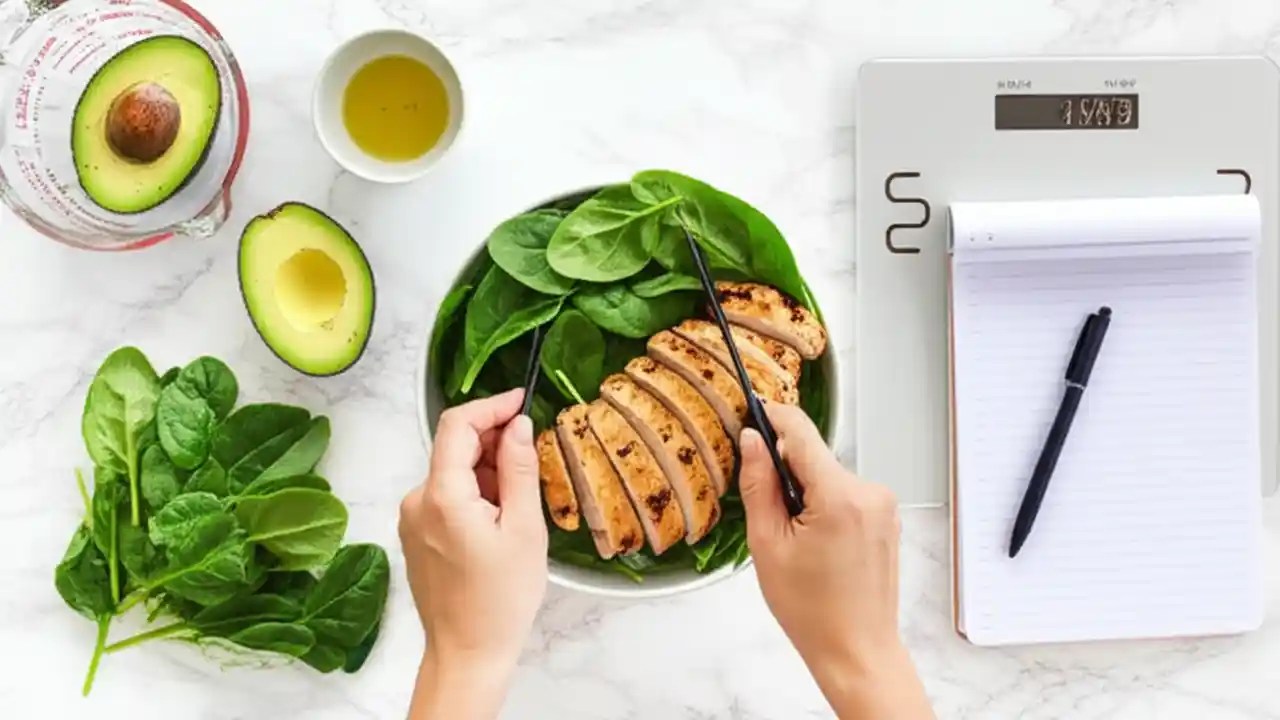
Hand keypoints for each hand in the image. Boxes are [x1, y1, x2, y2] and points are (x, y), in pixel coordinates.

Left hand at [399, 389, 547, 719]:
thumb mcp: (524, 529)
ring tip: (518, 508)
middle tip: (532, 461)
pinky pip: (445, 496)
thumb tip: (518, 425)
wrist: (467, 652)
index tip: (522, 401)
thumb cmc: (500, 600)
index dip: (491, 405)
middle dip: (494, 443)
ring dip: (486, 472)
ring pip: (452, 472)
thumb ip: (519, 469)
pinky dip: (474, 493)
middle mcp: (417, 501)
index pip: (457, 424)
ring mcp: (411, 519)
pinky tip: (499, 522)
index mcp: (442, 495)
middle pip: (454, 447)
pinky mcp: (415, 534)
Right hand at [739, 404, 931, 719]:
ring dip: (807, 493)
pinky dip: (825, 506)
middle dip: (786, 473)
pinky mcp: (887, 517)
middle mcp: (869, 493)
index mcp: (839, 497)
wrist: (857, 651)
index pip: (801, 432)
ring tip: (795, 540)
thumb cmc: (812, 611)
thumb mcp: (768, 545)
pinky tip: (817, 545)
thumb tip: (753, 441)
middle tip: (768, 514)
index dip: (773, 416)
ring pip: (829, 476)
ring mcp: (883, 505)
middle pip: (814, 457)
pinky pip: (846, 494)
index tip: (752, 411)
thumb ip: (759, 485)